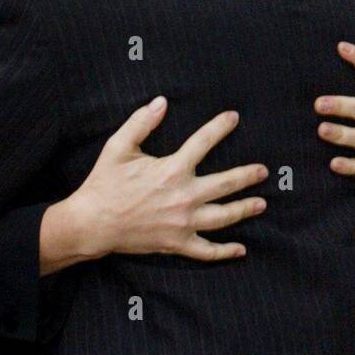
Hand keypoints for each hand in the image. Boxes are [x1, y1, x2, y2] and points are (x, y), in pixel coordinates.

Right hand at [39, 97, 266, 274]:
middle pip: (225, 184)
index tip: (234, 118)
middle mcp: (183, 196)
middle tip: (263, 171)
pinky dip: (225, 252)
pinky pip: (206, 251)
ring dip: (245, 209)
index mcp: (172, 170)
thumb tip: (161, 102)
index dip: (220, 127)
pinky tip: (241, 249)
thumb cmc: (104, 184)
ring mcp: (183, 223)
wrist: (91, 223)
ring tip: (262, 203)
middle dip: (247, 176)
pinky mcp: (177, 244)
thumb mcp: (118, 147)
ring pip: (223, 217)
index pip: (203, 142)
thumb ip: (141, 122)